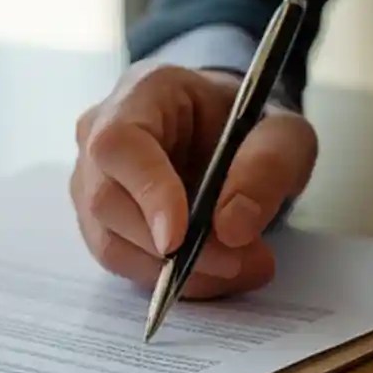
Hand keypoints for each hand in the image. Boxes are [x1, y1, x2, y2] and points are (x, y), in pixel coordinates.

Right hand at [70, 61, 317, 298]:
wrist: (222, 130)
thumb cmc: (245, 123)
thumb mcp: (283, 132)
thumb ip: (269, 166)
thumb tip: (232, 227)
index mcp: (141, 93)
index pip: (120, 145)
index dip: (146, 193)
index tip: (179, 239)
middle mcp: (98, 133)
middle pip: (106, 202)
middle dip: (170, 248)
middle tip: (238, 261)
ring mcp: (89, 179)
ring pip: (109, 243)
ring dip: (172, 272)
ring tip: (236, 268)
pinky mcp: (98, 220)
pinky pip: (121, 261)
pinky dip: (167, 279)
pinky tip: (210, 272)